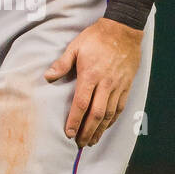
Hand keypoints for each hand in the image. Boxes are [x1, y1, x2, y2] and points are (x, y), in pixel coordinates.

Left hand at [44, 17, 142, 147]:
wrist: (123, 29)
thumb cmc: (97, 37)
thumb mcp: (76, 46)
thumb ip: (62, 63)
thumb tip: (48, 77)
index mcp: (90, 75)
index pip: (81, 104)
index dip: (74, 121)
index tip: (68, 133)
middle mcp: (106, 84)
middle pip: (96, 114)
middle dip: (87, 132)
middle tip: (79, 144)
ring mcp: (118, 86)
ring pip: (109, 114)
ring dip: (100, 130)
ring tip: (92, 141)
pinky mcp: (127, 85)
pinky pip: (120, 107)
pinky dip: (112, 120)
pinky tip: (106, 127)